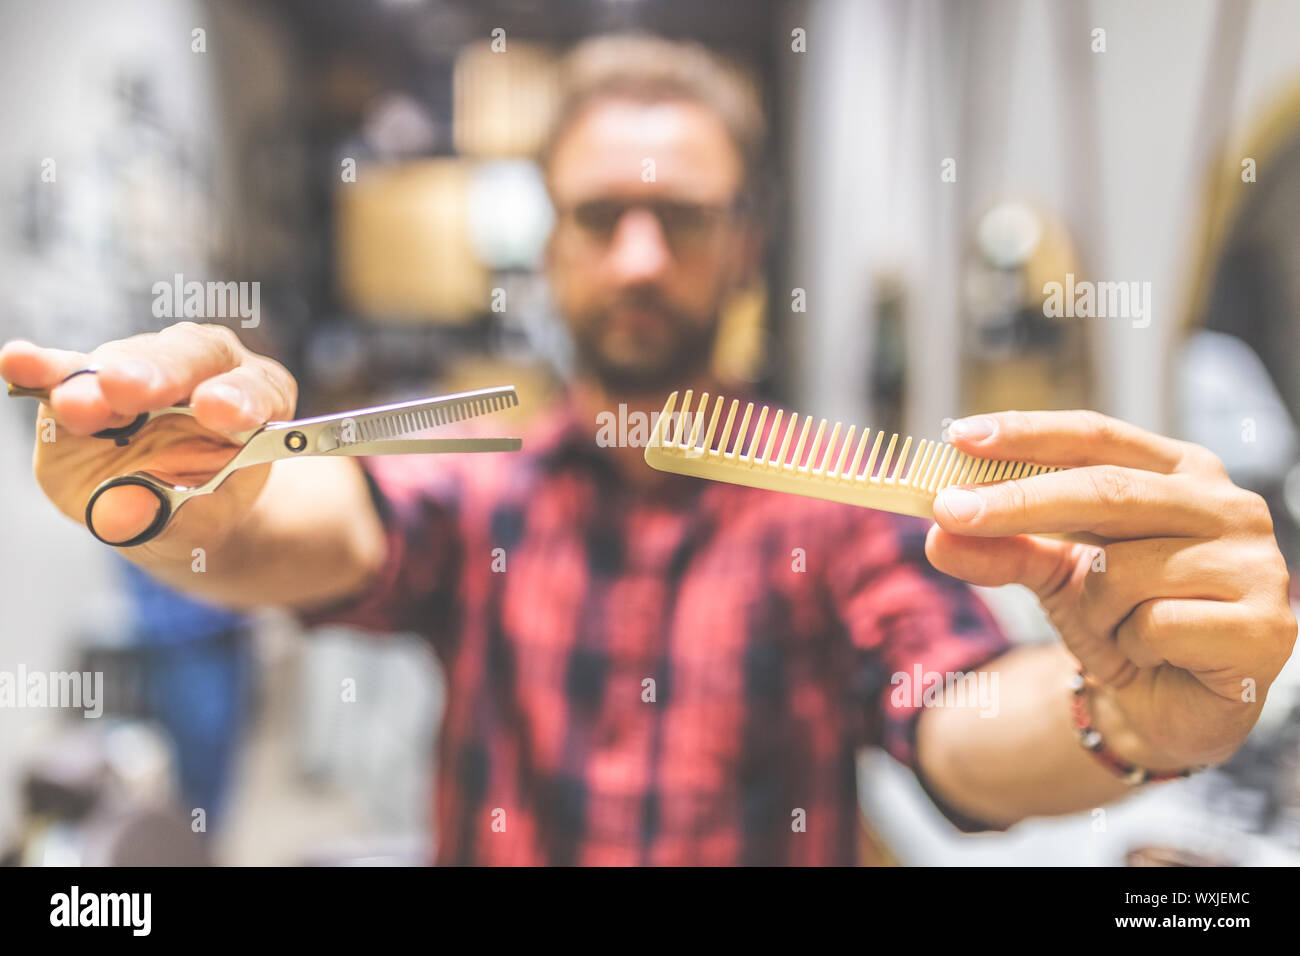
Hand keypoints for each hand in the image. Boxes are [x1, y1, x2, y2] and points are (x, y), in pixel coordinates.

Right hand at [0, 322, 296, 556]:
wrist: (171, 506)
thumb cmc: (201, 508)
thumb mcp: (199, 523)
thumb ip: (173, 516)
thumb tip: (125, 513)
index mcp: (258, 397)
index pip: (255, 389)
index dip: (238, 397)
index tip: (218, 409)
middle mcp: (206, 367)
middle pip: (189, 356)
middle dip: (157, 373)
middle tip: (128, 388)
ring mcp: (145, 364)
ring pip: (124, 360)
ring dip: (95, 381)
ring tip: (76, 407)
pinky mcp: (86, 377)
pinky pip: (64, 368)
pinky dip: (43, 367)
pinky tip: (19, 364)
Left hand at [925, 410, 1296, 768]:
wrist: (1167, 704)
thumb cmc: (1121, 619)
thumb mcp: (1052, 575)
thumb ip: (1002, 548)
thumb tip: (939, 531)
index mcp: (1181, 471)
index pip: (1096, 437)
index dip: (1029, 433)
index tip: (959, 434)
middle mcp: (1227, 504)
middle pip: (1104, 490)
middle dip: (1019, 502)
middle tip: (948, 511)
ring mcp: (1254, 562)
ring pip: (1124, 570)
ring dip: (1095, 607)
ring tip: (1121, 626)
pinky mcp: (1265, 626)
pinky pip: (1157, 624)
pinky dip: (1134, 644)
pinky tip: (1158, 654)